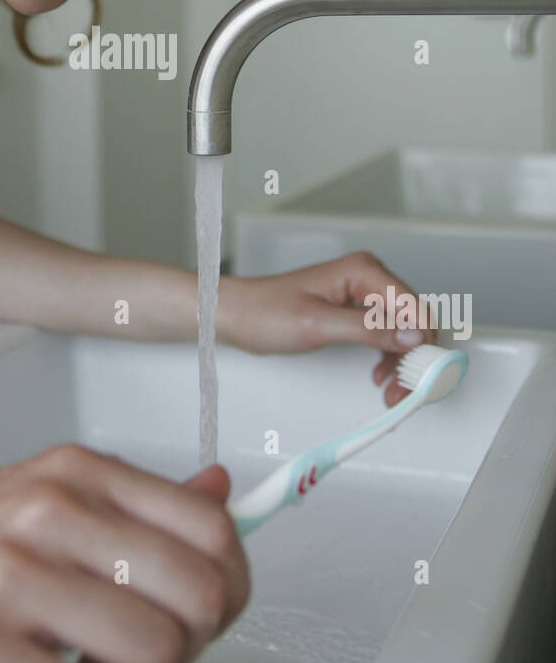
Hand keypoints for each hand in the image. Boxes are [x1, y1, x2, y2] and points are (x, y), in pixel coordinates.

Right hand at [0, 446, 248, 662]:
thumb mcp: (35, 503)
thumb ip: (129, 505)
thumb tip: (219, 492)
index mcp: (72, 472)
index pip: (211, 529)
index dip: (226, 588)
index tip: (200, 614)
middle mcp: (47, 509)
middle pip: (200, 595)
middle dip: (186, 645)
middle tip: (141, 656)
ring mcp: (10, 574)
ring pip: (154, 653)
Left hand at [218, 250, 435, 406]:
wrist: (238, 315)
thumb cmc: (265, 312)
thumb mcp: (318, 325)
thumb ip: (368, 329)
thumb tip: (413, 335)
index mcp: (362, 271)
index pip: (415, 307)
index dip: (424, 344)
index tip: (421, 376)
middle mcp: (367, 277)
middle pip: (413, 319)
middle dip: (414, 358)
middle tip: (403, 392)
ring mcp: (361, 293)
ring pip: (402, 330)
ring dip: (401, 362)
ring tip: (390, 391)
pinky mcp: (354, 309)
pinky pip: (386, 333)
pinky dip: (387, 356)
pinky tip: (379, 375)